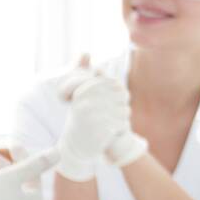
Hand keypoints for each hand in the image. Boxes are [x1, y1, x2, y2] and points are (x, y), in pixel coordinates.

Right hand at [55, 55, 147, 179]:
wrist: (75, 147)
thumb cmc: (81, 117)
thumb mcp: (81, 94)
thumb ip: (83, 72)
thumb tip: (84, 52)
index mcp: (82, 92)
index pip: (115, 85)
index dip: (119, 92)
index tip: (112, 101)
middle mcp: (86, 104)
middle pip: (121, 97)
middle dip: (122, 105)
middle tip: (114, 113)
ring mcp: (93, 119)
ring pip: (124, 111)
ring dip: (122, 117)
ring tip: (112, 122)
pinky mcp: (101, 133)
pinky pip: (122, 125)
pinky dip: (120, 129)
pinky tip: (112, 132)